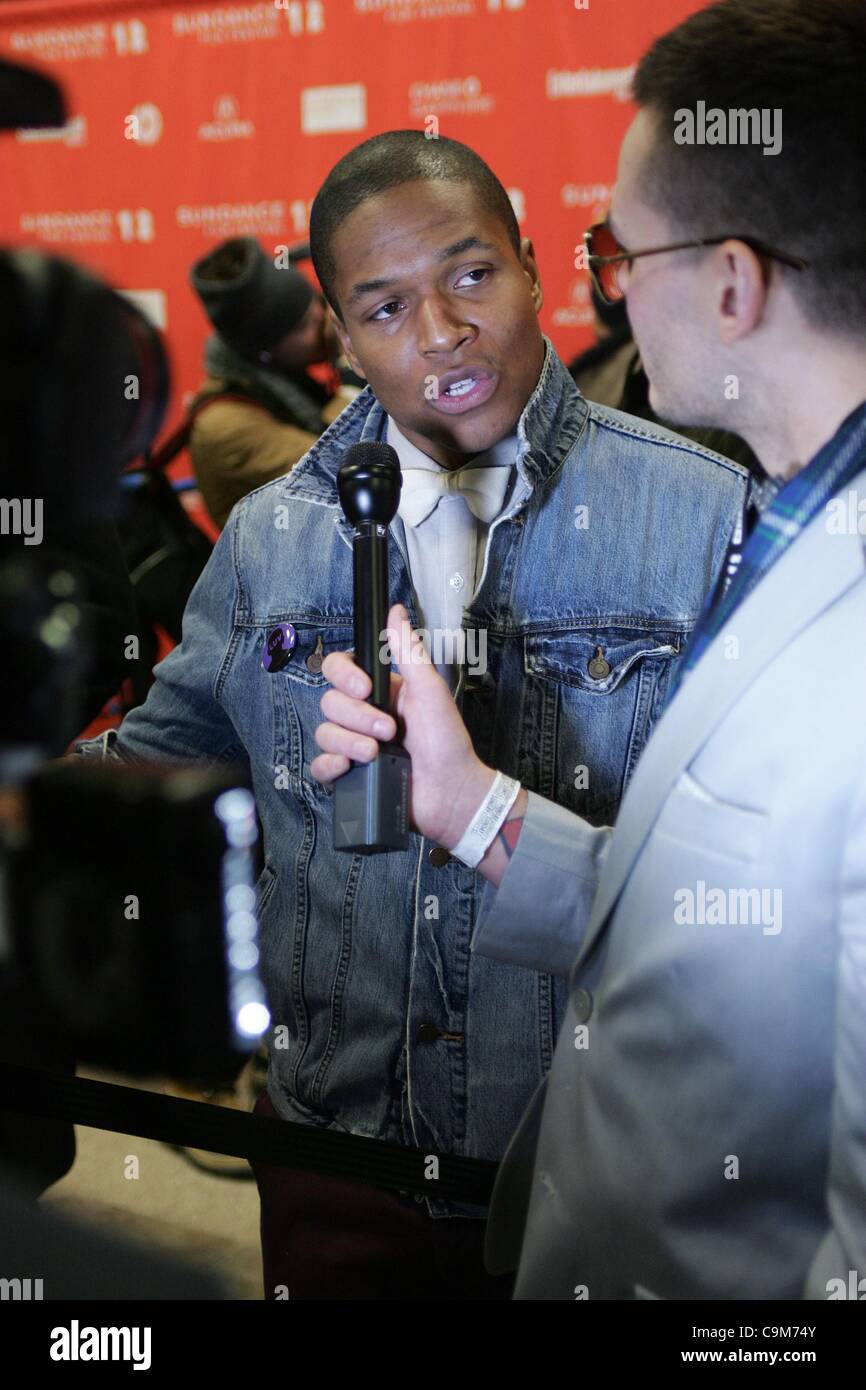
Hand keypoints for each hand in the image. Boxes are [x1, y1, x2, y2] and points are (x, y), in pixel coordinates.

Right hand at [311, 604, 495, 848]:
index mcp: (381, 691)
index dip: (344, 676)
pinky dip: (330, 766)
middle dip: (358, 717)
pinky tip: (350, 768)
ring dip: (349, 742)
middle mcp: (363, 716)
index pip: (339, 670)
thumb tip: (395, 610)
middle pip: (330, 702)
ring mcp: (354, 745)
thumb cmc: (448, 742)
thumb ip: (408, 651)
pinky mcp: (349, 775)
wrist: (452, 793)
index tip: (365, 688)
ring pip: (324, 732)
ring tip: (377, 754)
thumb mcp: (430, 691)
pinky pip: (320, 766)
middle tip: (389, 730)